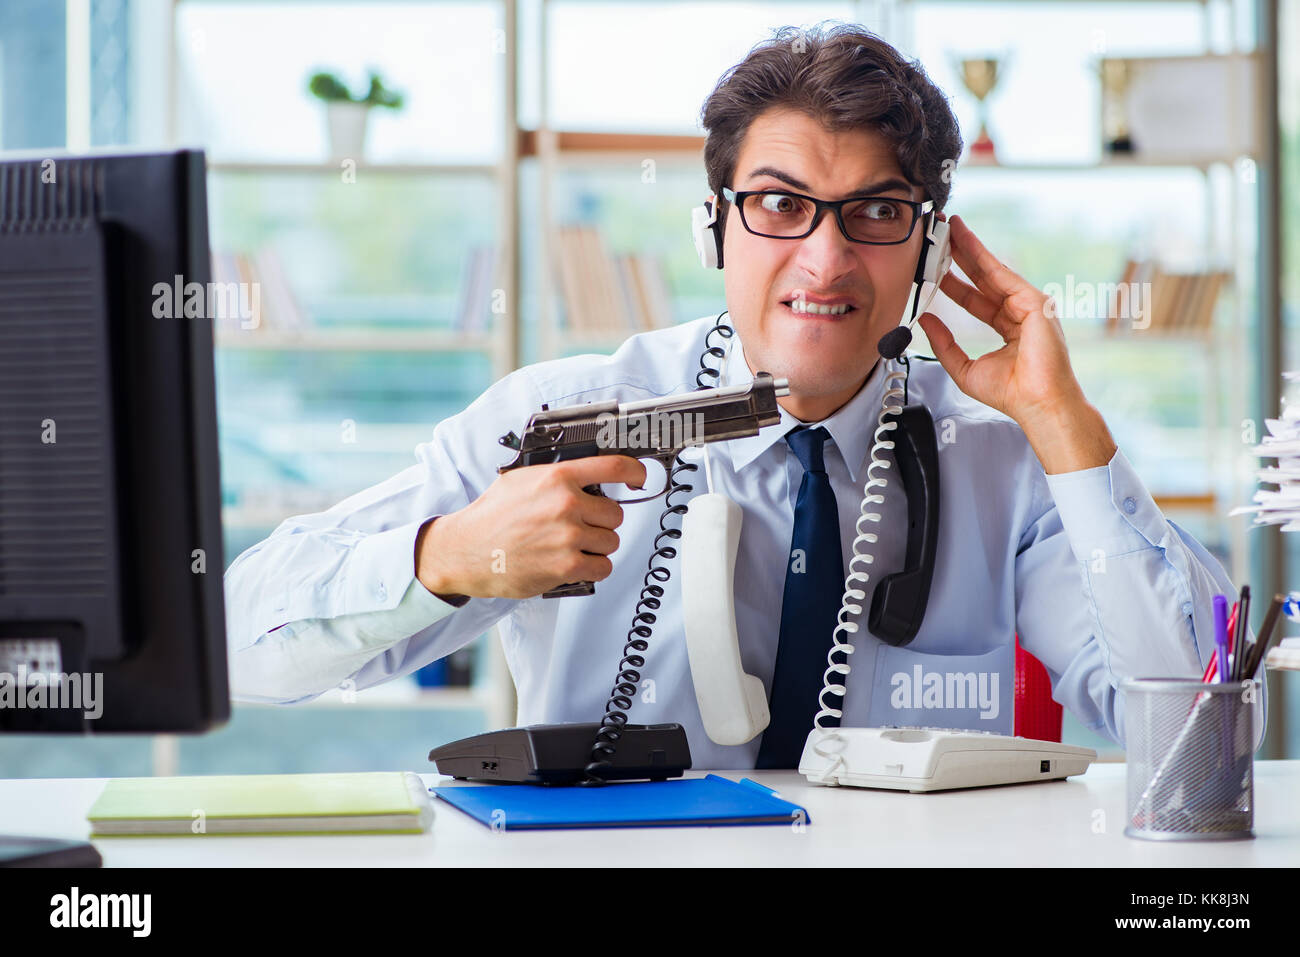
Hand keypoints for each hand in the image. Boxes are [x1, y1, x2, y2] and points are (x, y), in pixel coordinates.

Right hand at [415, 455, 646, 599]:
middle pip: (615, 513)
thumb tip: (586, 475)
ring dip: (598, 546)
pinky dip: (593, 567)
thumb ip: (555, 476)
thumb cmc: (490, 517)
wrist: (466, 551)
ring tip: (572, 545)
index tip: (639, 478)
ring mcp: (568, 536)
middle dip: (601, 521)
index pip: (615, 467)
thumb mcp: (520, 480)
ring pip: (611, 541)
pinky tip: (575, 562)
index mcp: (557, 477)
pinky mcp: (566, 565)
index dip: (635, 472)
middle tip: (581, 526)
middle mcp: (567, 504)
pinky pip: (603, 566)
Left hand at [916, 215, 1116, 472]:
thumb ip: (944, 344)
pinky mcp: (1035, 302)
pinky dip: (983, 257)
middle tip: (941, 236)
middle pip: (984, 278)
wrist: (1037, 404)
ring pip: (992, 270)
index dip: (955, 282)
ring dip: (970, 248)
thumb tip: (927, 320)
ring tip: (949, 230)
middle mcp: (1019, 312)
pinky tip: (966, 243)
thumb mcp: (963, 368)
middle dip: (962, 256)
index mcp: (1007, 327)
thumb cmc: (1010, 393)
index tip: (935, 268)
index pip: (976, 298)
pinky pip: (1003, 275)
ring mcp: (1029, 305)